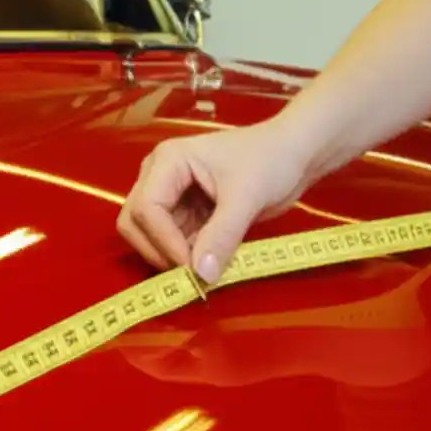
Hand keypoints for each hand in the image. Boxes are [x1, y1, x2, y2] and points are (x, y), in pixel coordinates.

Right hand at [117, 121, 316, 283]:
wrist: (295, 155)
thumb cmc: (271, 161)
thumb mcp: (247, 197)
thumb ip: (222, 236)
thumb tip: (202, 276)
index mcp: (169, 161)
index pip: (146, 208)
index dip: (164, 241)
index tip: (192, 267)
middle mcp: (160, 176)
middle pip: (134, 222)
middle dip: (158, 250)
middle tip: (191, 272)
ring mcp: (171, 196)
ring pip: (150, 236)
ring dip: (172, 257)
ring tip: (207, 267)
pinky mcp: (185, 213)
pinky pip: (172, 242)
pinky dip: (186, 256)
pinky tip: (211, 261)